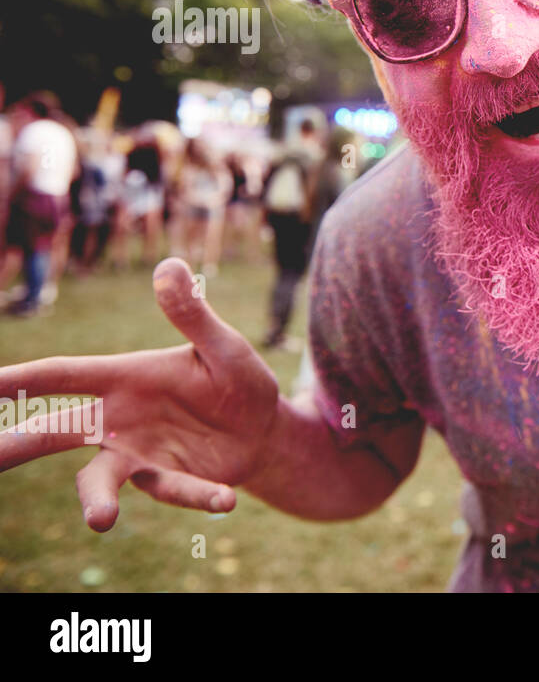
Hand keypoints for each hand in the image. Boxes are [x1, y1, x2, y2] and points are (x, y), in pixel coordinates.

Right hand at [0, 258, 280, 530]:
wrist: (265, 429)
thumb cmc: (235, 379)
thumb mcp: (223, 346)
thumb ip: (192, 315)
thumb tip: (169, 265)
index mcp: (125, 378)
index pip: (63, 376)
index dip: (20, 378)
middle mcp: (119, 420)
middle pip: (53, 432)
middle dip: (13, 445)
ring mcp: (138, 456)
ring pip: (99, 480)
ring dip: (97, 500)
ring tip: (99, 521)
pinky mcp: (168, 482)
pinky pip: (177, 491)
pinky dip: (199, 496)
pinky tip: (226, 498)